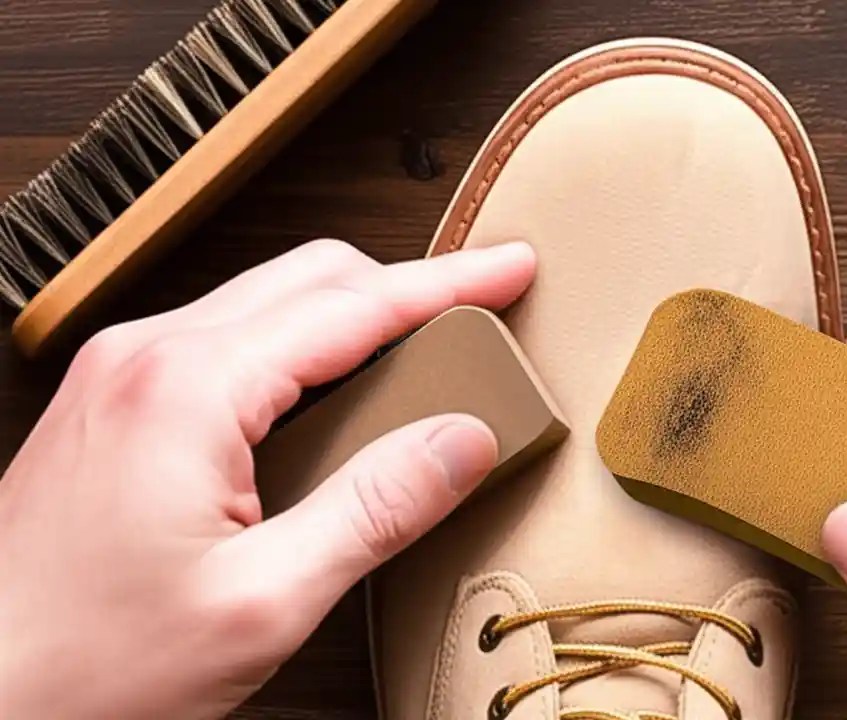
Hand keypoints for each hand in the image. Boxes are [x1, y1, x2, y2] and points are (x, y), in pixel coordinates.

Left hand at [0, 240, 535, 718]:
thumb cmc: (89, 670)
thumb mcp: (263, 602)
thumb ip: (376, 508)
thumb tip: (462, 441)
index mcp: (186, 388)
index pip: (351, 306)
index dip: (448, 284)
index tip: (510, 269)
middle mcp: (145, 358)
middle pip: (309, 280)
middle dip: (406, 286)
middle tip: (481, 309)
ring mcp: (119, 377)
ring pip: (267, 303)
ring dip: (354, 316)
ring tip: (425, 352)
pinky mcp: (112, 406)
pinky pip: (228, 340)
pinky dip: (301, 348)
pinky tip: (336, 393)